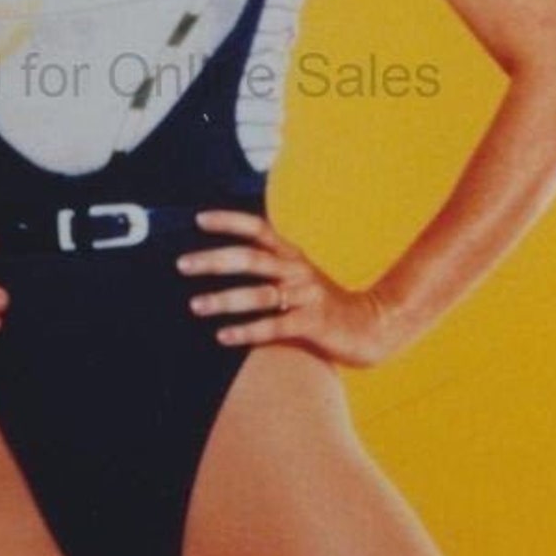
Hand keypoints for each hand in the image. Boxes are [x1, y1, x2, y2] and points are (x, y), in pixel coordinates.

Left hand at [178, 209, 413, 369]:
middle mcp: (298, 270)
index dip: (229, 221)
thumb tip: (227, 260)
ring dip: (224, 299)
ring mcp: (306, 296)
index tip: (198, 219)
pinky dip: (247, 331)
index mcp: (293, 255)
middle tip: (182, 264)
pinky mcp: (313, 324)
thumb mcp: (300, 276)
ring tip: (195, 305)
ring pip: (259, 295)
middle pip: (252, 259)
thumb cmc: (325, 303)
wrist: (372, 326)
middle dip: (215, 260)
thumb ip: (271, 267)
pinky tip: (223, 336)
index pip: (258, 229)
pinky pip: (274, 327)